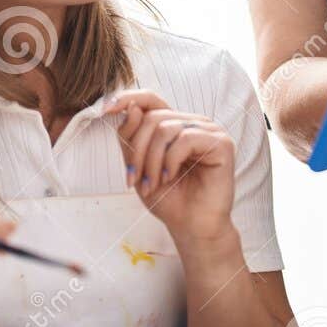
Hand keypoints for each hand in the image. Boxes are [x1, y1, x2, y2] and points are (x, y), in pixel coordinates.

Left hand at [105, 90, 236, 246]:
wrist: (191, 227)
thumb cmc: (169, 198)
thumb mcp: (139, 166)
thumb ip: (132, 137)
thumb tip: (132, 107)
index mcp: (175, 124)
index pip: (151, 99)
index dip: (127, 98)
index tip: (105, 108)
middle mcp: (193, 123)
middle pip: (153, 117)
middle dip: (136, 149)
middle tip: (133, 178)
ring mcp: (209, 131)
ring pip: (165, 128)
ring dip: (151, 160)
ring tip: (150, 184)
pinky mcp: (221, 143)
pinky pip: (185, 139)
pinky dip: (170, 161)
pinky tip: (169, 177)